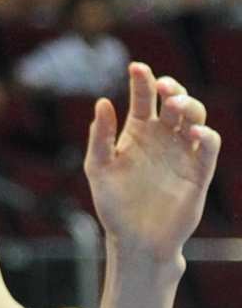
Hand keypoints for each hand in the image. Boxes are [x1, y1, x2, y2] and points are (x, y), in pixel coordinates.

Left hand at [85, 63, 220, 265]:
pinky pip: (209, 149)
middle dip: (172, 89)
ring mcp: (183, 153)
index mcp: (138, 132)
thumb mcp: (98, 168)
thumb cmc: (113, 203)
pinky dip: (207, 136)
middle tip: (163, 87)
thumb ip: (100, 137)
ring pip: (196, 119)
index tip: (137, 67)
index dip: (142, 81)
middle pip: (175, 103)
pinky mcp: (199, 173)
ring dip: (190, 107)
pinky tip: (195, 132)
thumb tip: (102, 102)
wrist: (134, 239)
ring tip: (175, 104)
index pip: (144, 99)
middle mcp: (163, 138)